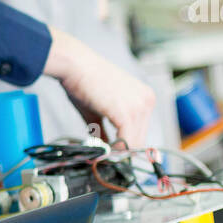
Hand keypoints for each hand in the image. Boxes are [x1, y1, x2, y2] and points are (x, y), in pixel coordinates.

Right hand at [43, 29, 154, 147]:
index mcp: (144, 97)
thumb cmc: (84, 80)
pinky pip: (124, 142)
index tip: (112, 154)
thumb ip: (105, 129)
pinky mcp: (126, 114)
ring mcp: (139, 107)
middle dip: (121, 151)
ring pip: (133, 144)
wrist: (75, 65)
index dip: (126, 146)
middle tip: (104, 157)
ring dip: (116, 153)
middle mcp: (146, 101)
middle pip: (139, 140)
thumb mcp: (99, 108)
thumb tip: (103, 147)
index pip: (141, 131)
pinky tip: (101, 151)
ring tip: (100, 155)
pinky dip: (113, 151)